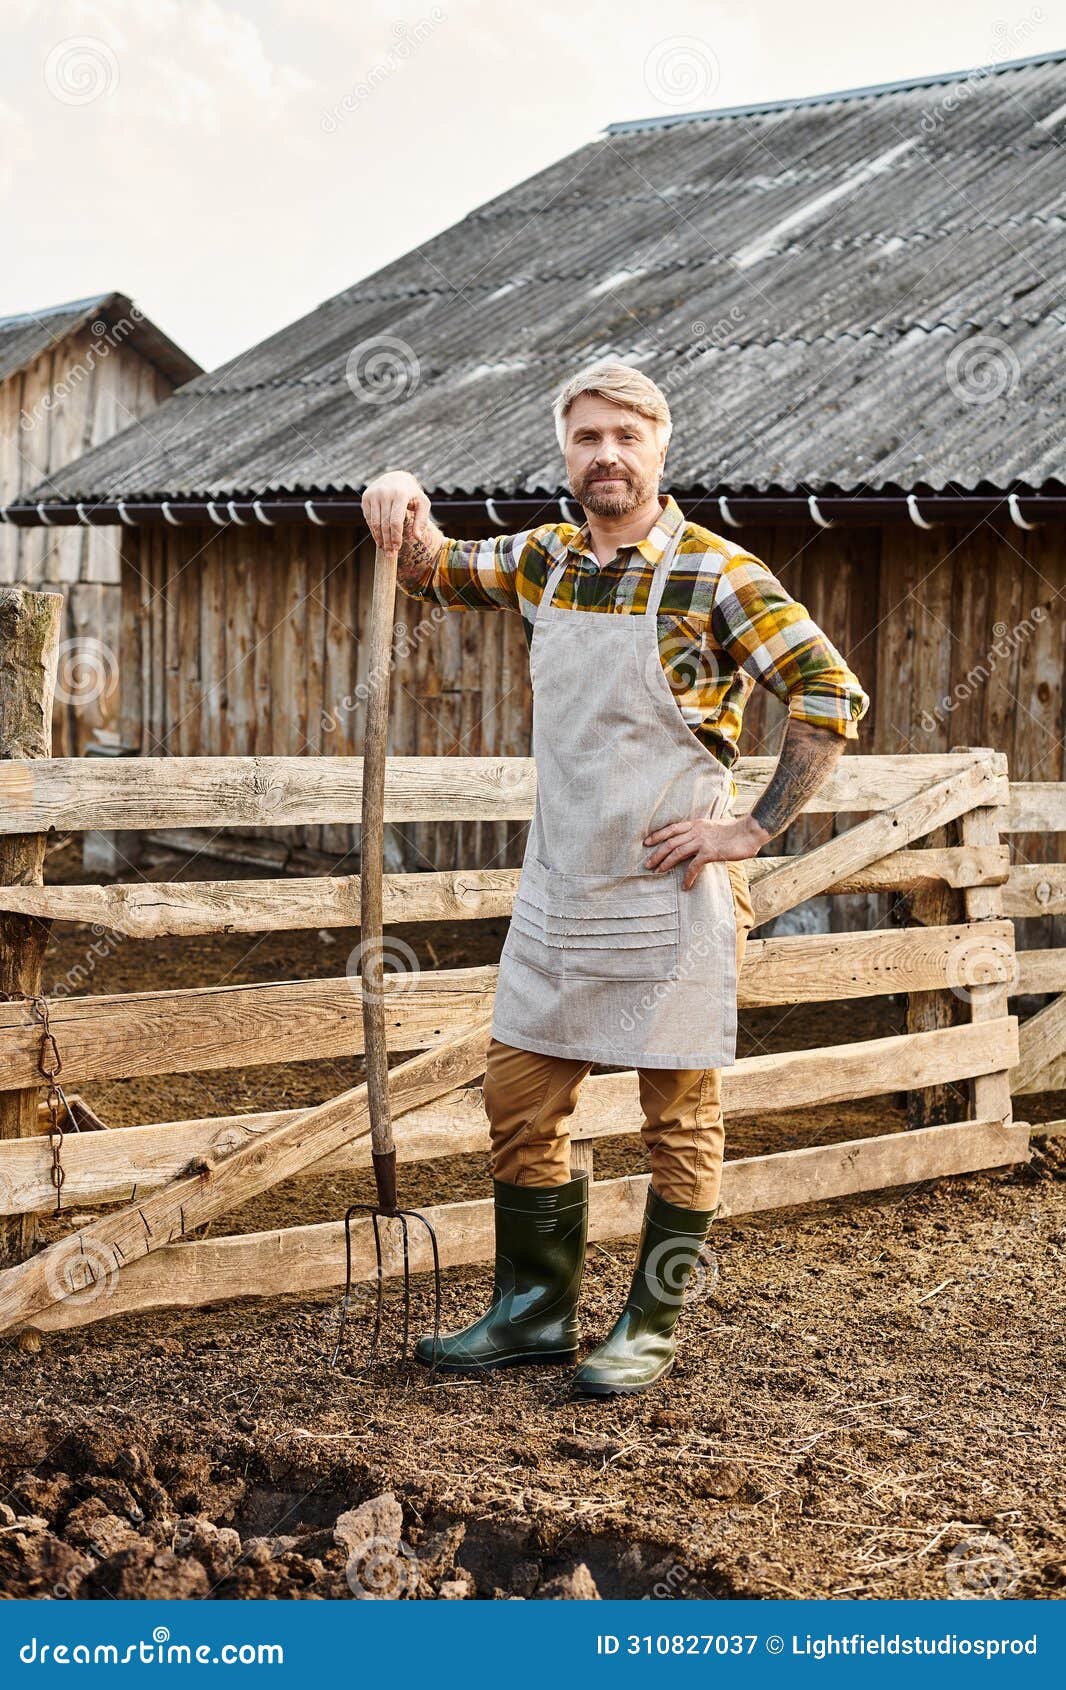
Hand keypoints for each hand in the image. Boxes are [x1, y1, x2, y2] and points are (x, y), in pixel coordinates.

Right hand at [361, 470, 430, 552]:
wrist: (396, 478)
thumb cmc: (412, 494)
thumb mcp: (422, 504)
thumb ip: (422, 520)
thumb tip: (417, 537)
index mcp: (400, 494)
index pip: (395, 521)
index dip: (396, 537)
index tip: (398, 548)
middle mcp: (384, 493)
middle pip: (384, 524)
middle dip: (387, 541)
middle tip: (390, 554)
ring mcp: (373, 494)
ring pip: (374, 522)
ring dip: (379, 538)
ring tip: (385, 548)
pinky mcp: (366, 497)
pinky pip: (369, 518)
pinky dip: (373, 530)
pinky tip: (379, 539)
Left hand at [642, 812, 769, 891]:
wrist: (750, 831)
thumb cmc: (734, 831)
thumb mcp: (714, 827)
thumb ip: (702, 833)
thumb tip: (693, 841)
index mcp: (696, 824)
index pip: (672, 828)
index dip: (658, 835)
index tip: (646, 842)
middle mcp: (696, 831)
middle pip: (670, 842)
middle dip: (657, 853)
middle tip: (647, 864)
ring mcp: (702, 841)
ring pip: (677, 852)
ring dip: (665, 863)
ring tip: (658, 873)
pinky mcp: (710, 852)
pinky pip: (694, 866)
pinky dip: (688, 877)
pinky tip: (685, 885)